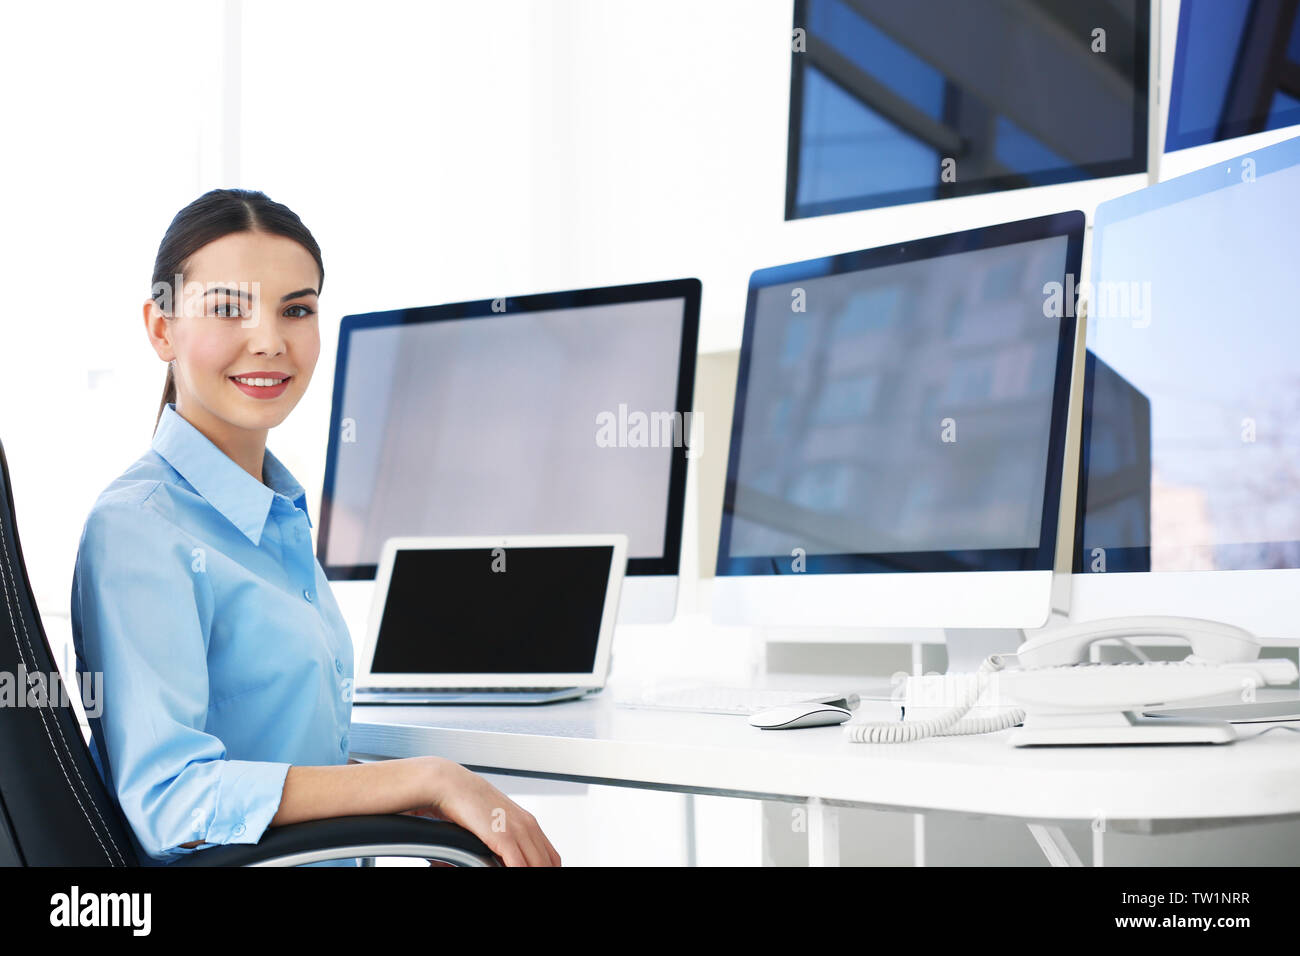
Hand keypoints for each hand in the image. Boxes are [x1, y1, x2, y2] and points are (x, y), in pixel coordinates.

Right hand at [405, 759, 560, 866]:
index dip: (547, 869)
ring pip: (539, 865)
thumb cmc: (468, 803)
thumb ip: (505, 838)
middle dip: (542, 873)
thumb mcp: (495, 822)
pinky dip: (518, 873)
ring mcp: (518, 830)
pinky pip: (520, 866)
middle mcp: (528, 826)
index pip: (552, 857)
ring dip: (532, 873)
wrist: (452, 785)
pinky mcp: (504, 836)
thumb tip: (504, 855)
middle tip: (532, 880)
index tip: (538, 873)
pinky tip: (507, 875)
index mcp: (528, 823)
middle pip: (549, 863)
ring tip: (522, 885)